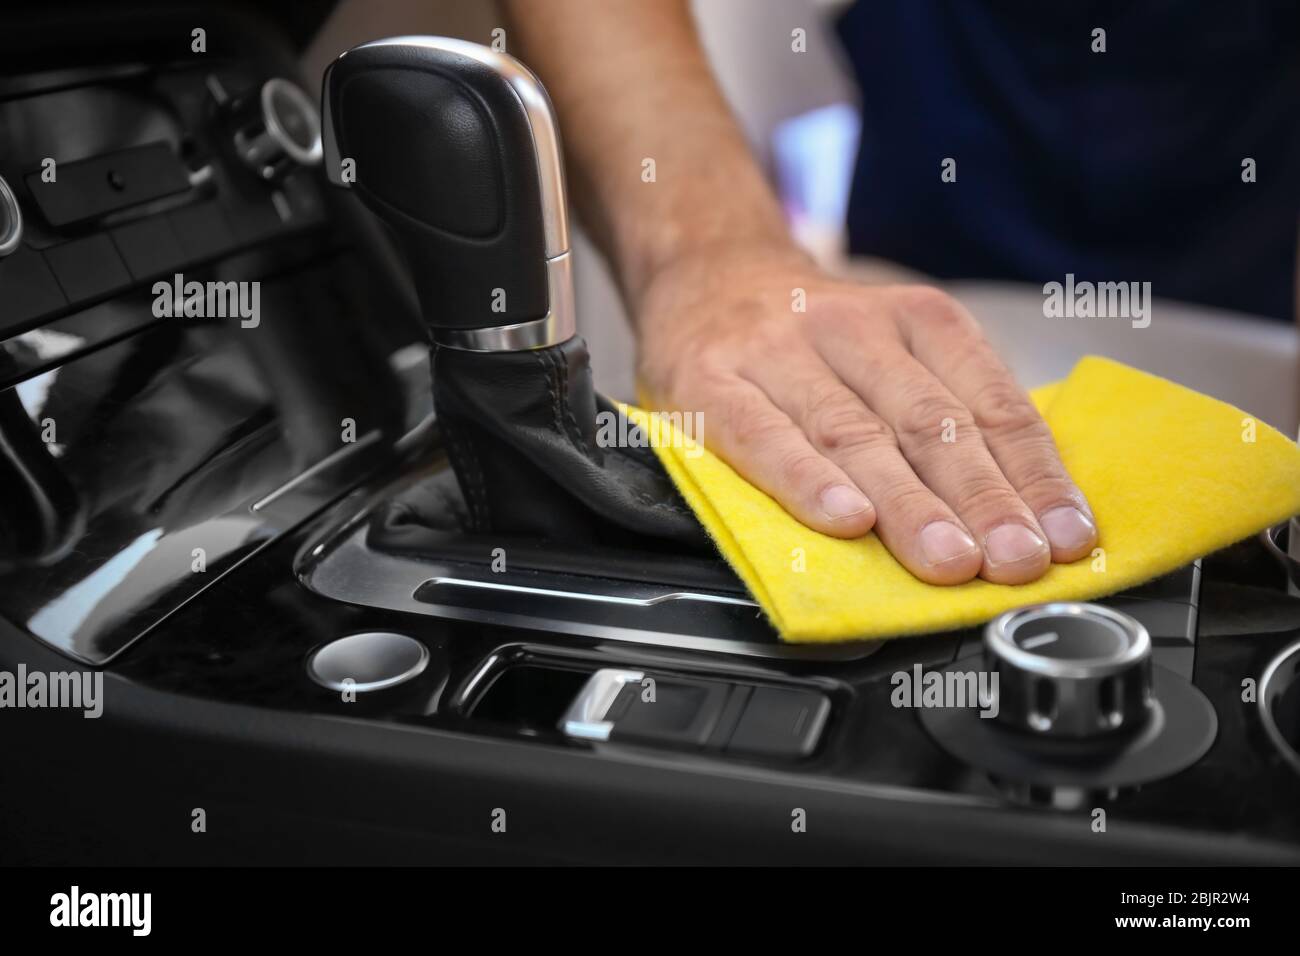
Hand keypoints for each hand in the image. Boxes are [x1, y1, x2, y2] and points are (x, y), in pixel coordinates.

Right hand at [634, 243, 1097, 584]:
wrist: (705, 271)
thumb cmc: (811, 336)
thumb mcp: (893, 347)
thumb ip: (946, 411)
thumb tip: (1025, 511)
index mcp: (916, 319)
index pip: (990, 402)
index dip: (1034, 474)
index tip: (1066, 536)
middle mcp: (852, 326)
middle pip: (930, 421)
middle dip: (982, 498)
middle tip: (1016, 559)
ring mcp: (778, 351)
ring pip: (855, 433)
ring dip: (909, 504)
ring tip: (947, 558)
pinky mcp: (711, 381)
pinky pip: (763, 436)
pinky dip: (807, 481)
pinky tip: (845, 520)